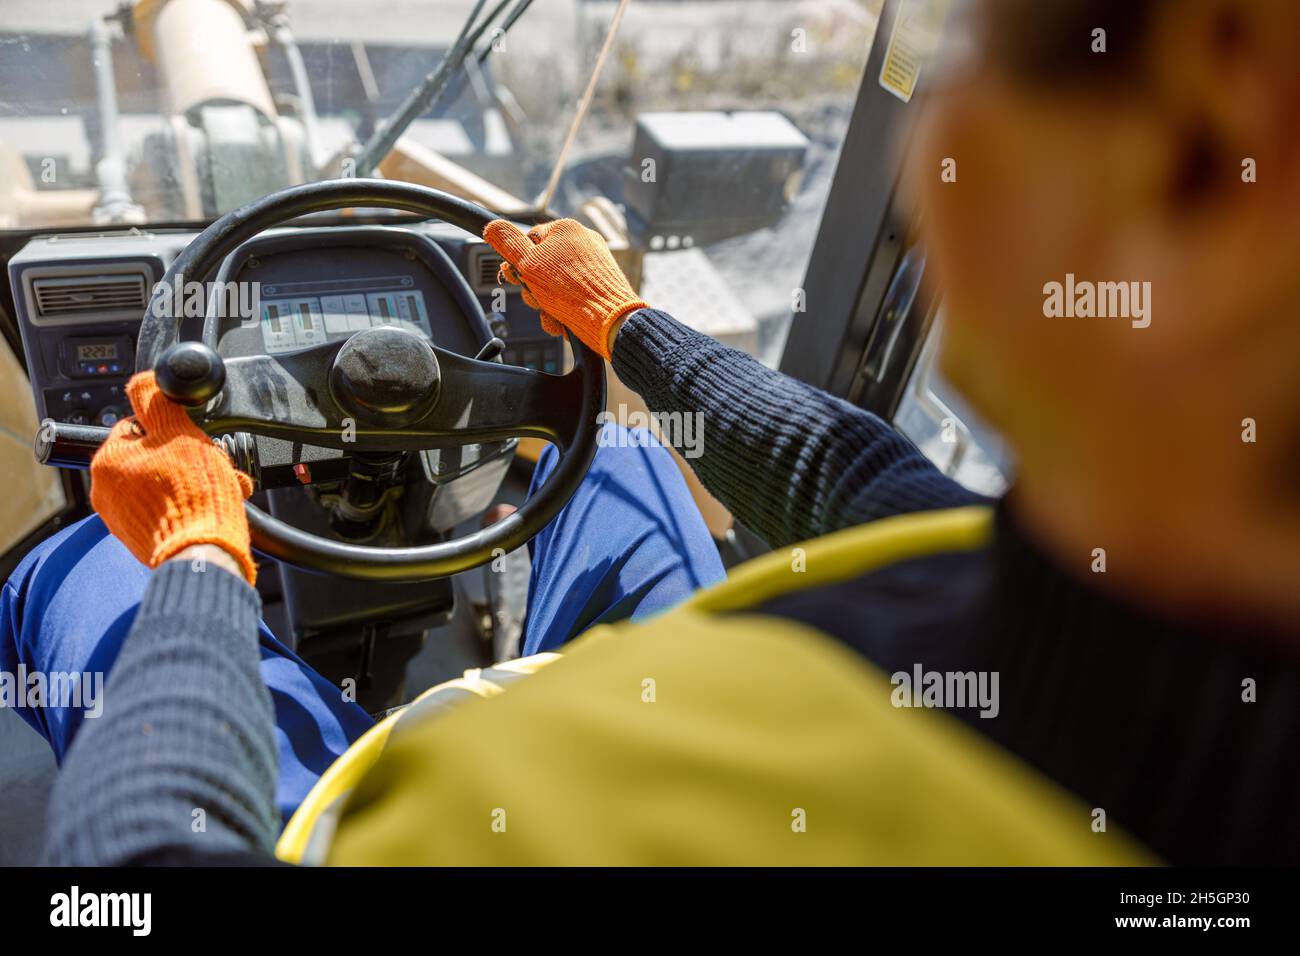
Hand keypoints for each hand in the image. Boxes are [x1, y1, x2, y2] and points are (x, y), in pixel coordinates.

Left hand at [90, 372, 256, 583]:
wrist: (204, 553)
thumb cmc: (192, 495)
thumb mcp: (179, 432)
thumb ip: (157, 402)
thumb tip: (144, 381)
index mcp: (107, 461)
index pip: (137, 427)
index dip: (171, 429)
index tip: (192, 439)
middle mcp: (106, 491)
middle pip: (153, 457)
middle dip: (187, 458)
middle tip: (210, 466)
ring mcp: (123, 518)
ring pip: (164, 484)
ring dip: (194, 482)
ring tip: (219, 488)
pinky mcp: (142, 539)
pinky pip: (168, 510)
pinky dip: (190, 505)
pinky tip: (212, 506)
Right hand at [483, 219, 647, 359]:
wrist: (610, 321)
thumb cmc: (570, 291)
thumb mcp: (528, 264)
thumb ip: (507, 244)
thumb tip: (492, 226)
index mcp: (566, 229)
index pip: (528, 240)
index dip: (517, 262)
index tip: (516, 277)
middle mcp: (583, 242)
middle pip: (541, 265)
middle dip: (533, 287)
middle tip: (537, 298)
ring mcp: (595, 264)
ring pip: (555, 284)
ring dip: (546, 304)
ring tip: (554, 313)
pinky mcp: (601, 286)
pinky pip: (573, 296)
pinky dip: (564, 311)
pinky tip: (564, 321)